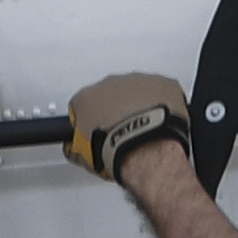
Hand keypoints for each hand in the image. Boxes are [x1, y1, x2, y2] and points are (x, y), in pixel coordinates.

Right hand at [65, 70, 195, 184]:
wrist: (146, 146)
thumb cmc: (116, 149)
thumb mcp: (83, 156)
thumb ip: (74, 145)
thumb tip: (72, 148)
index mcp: (88, 96)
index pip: (82, 103)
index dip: (89, 120)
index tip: (95, 131)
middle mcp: (112, 83)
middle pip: (111, 93)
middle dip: (115, 109)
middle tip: (121, 132)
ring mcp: (140, 81)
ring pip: (139, 90)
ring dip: (140, 105)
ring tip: (144, 129)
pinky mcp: (165, 84)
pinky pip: (164, 91)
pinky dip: (165, 103)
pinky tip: (163, 121)